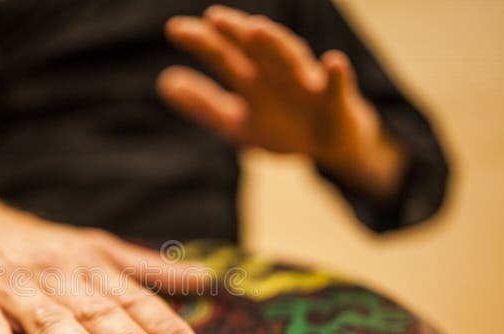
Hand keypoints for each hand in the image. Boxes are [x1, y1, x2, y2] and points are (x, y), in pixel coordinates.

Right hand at [0, 191, 207, 333]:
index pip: (132, 298)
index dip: (163, 326)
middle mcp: (56, 276)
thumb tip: (203, 277)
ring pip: (50, 320)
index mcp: (89, 265)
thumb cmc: (37, 246)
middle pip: (98, 312)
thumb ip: (145, 268)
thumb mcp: (94, 248)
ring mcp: (11, 289)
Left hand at [158, 5, 405, 201]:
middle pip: (255, 49)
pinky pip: (338, 87)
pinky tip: (333, 61)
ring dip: (276, 44)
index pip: (224, 55)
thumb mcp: (236, 121)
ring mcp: (308, 84)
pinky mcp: (336, 102)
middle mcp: (278, 74)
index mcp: (252, 79)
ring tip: (256, 29)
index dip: (202, 42)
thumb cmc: (282, 126)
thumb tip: (165, 83)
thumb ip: (204, 103)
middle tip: (215, 17)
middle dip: (236, 33)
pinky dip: (336, 75)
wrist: (330, 145)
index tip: (175, 29)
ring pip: (292, 60)